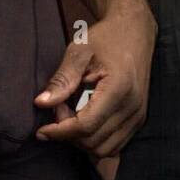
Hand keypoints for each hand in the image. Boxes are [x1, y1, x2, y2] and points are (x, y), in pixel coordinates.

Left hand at [34, 1, 153, 157]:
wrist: (134, 31)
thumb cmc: (105, 38)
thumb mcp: (78, 51)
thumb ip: (62, 79)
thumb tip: (41, 104)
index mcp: (119, 88)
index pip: (86, 126)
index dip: (60, 132)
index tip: (41, 130)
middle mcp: (132, 107)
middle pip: (94, 142)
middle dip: (70, 133)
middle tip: (59, 109)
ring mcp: (138, 115)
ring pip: (105, 149)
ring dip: (82, 139)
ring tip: (72, 113)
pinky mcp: (138, 119)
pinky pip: (115, 145)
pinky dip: (95, 140)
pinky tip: (85, 119)